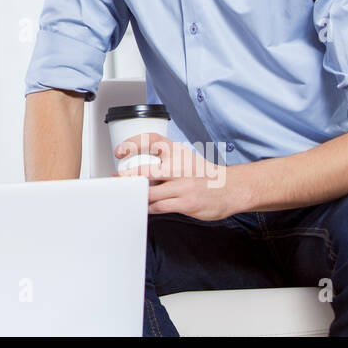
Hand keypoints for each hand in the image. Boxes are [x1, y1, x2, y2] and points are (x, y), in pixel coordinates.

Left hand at [115, 133, 246, 220]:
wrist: (231, 188)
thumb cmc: (204, 175)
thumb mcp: (185, 159)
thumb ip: (165, 163)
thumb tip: (141, 172)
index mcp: (177, 151)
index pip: (151, 139)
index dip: (133, 143)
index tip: (119, 151)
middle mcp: (179, 166)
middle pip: (146, 169)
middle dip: (128, 177)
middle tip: (116, 180)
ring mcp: (182, 185)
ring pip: (150, 191)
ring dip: (137, 195)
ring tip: (128, 196)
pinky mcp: (186, 203)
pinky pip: (160, 206)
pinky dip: (149, 208)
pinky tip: (145, 207)